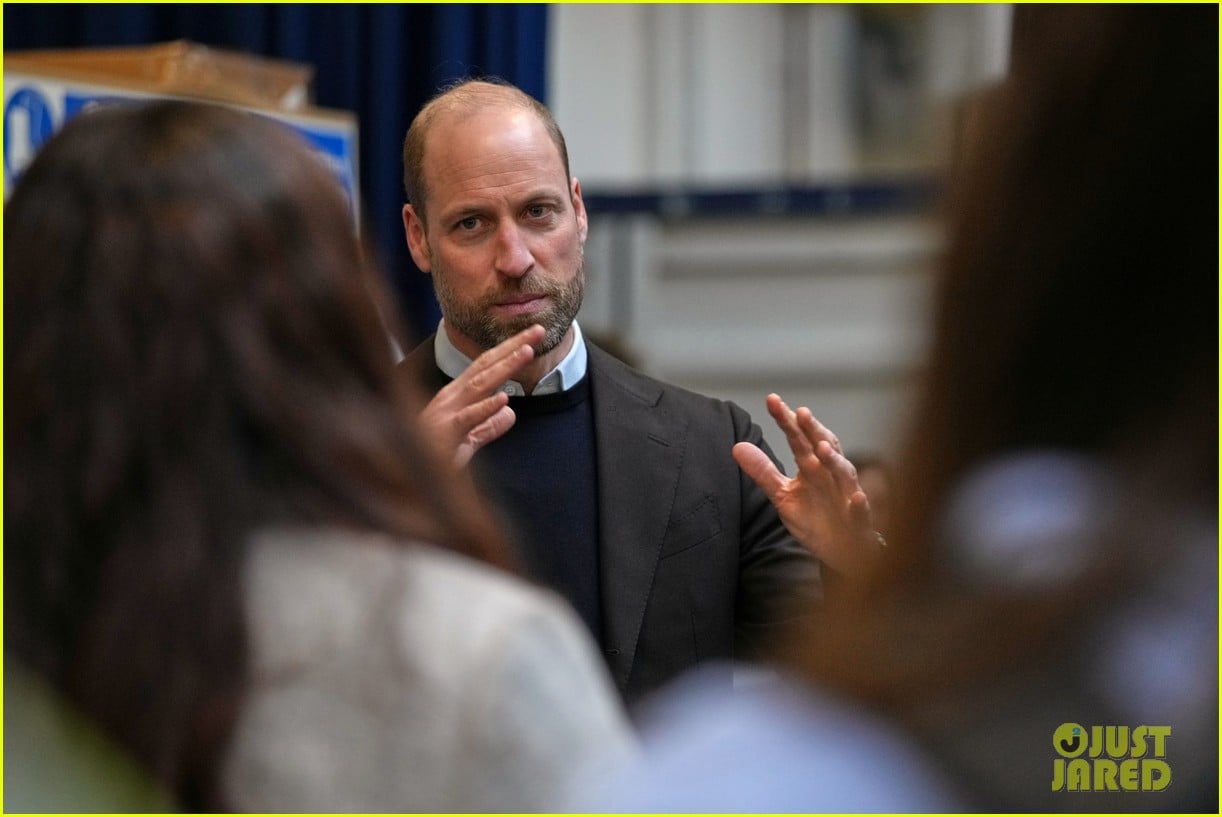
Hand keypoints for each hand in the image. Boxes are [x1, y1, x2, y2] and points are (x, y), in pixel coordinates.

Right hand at [419, 324, 544, 466]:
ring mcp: (448, 412)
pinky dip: (485, 408)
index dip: (510, 350)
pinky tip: (502, 399)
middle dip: (512, 347)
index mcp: (457, 395)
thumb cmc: (433, 454)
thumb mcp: (468, 439)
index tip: (533, 337)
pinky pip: (468, 419)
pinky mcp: (446, 434)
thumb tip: (510, 413)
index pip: (487, 366)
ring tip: (525, 353)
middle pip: (485, 366)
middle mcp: (452, 397)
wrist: (405, 474)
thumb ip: (488, 426)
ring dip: (504, 368)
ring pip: (479, 385)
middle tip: (537, 331)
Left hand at [733, 393, 880, 575]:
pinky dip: (860, 505)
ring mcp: (846, 497)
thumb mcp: (783, 496)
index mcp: (812, 468)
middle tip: (801, 412)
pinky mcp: (858, 522)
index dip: (787, 420)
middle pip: (824, 448)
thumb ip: (763, 472)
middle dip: (814, 430)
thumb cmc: (815, 519)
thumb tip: (737, 446)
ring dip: (835, 461)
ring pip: (844, 474)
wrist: (841, 552)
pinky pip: (861, 512)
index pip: (798, 439)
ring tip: (821, 447)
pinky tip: (857, 499)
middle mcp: (831, 476)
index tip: (772, 400)